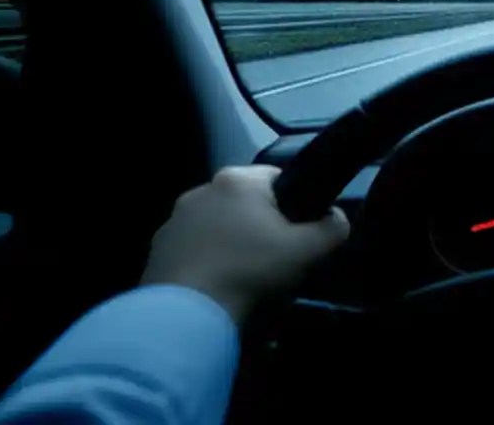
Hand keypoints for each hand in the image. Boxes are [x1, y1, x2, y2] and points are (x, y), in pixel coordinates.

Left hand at [142, 165, 349, 323]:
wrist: (187, 316)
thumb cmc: (251, 272)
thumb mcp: (308, 252)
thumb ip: (333, 228)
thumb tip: (337, 218)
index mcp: (238, 180)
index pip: (278, 177)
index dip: (296, 204)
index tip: (300, 234)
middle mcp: (201, 190)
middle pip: (245, 202)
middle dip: (260, 225)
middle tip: (276, 259)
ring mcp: (173, 220)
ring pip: (216, 225)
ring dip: (231, 243)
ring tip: (244, 278)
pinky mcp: (156, 250)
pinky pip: (193, 249)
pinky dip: (206, 262)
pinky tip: (217, 288)